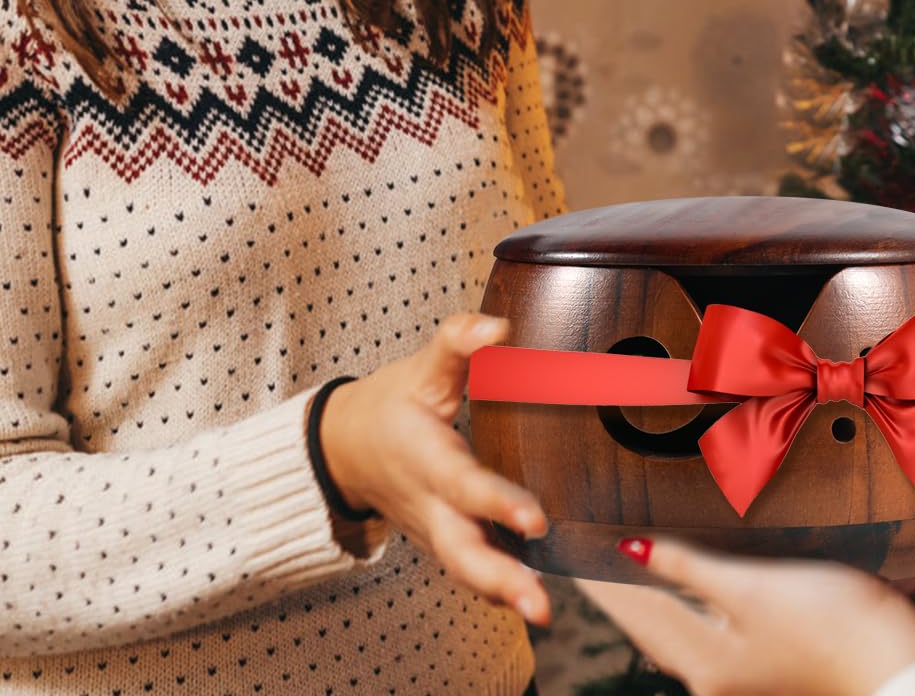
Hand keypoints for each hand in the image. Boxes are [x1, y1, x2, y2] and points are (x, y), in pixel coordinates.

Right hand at [318, 311, 549, 624]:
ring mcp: (434, 529)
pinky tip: (534, 599)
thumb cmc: (392, 403)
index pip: (463, 484)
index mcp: (425, 457)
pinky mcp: (444, 539)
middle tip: (539, 602)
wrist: (344, 447)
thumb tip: (500, 329)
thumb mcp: (421, 365)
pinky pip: (469, 569)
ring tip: (542, 611)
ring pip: (464, 569)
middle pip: (460, 550)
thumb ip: (459, 341)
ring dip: (502, 593)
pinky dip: (497, 589)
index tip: (535, 518)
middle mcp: (429, 503)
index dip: (497, 502)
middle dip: (498, 578)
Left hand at [579, 536, 914, 695]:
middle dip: (623, 582)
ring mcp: (743, 668)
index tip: (572, 541)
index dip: (602, 574)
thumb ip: (690, 569)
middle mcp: (713, 673)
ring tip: (633, 546)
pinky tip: (698, 568)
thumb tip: (625, 553)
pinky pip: (713, 620)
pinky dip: (695, 592)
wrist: (903, 666)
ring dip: (657, 586)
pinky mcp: (770, 654)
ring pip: (682, 622)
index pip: (635, 610)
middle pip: (653, 621)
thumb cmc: (831, 625)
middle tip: (595, 539)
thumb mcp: (752, 589)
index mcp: (702, 661)